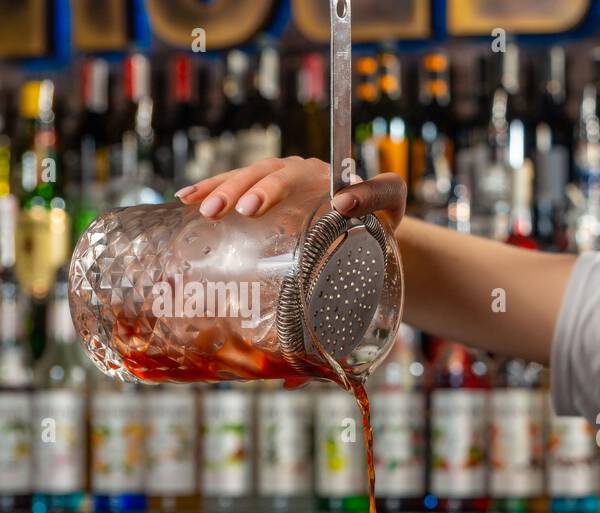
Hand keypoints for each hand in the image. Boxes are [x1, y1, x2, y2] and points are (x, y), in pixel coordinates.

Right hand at [174, 156, 406, 230]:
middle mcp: (295, 174)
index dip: (269, 189)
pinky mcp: (264, 200)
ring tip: (200, 209)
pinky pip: (234, 189)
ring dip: (218, 191)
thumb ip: (378, 195)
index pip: (291, 175)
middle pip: (261, 176)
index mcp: (320, 173)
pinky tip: (186, 200)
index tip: (252, 210)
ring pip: (243, 180)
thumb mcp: (391, 204)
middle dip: (237, 192)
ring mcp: (277, 185)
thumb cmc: (383, 216)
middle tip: (220, 214)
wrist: (375, 231)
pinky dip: (210, 191)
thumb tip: (345, 203)